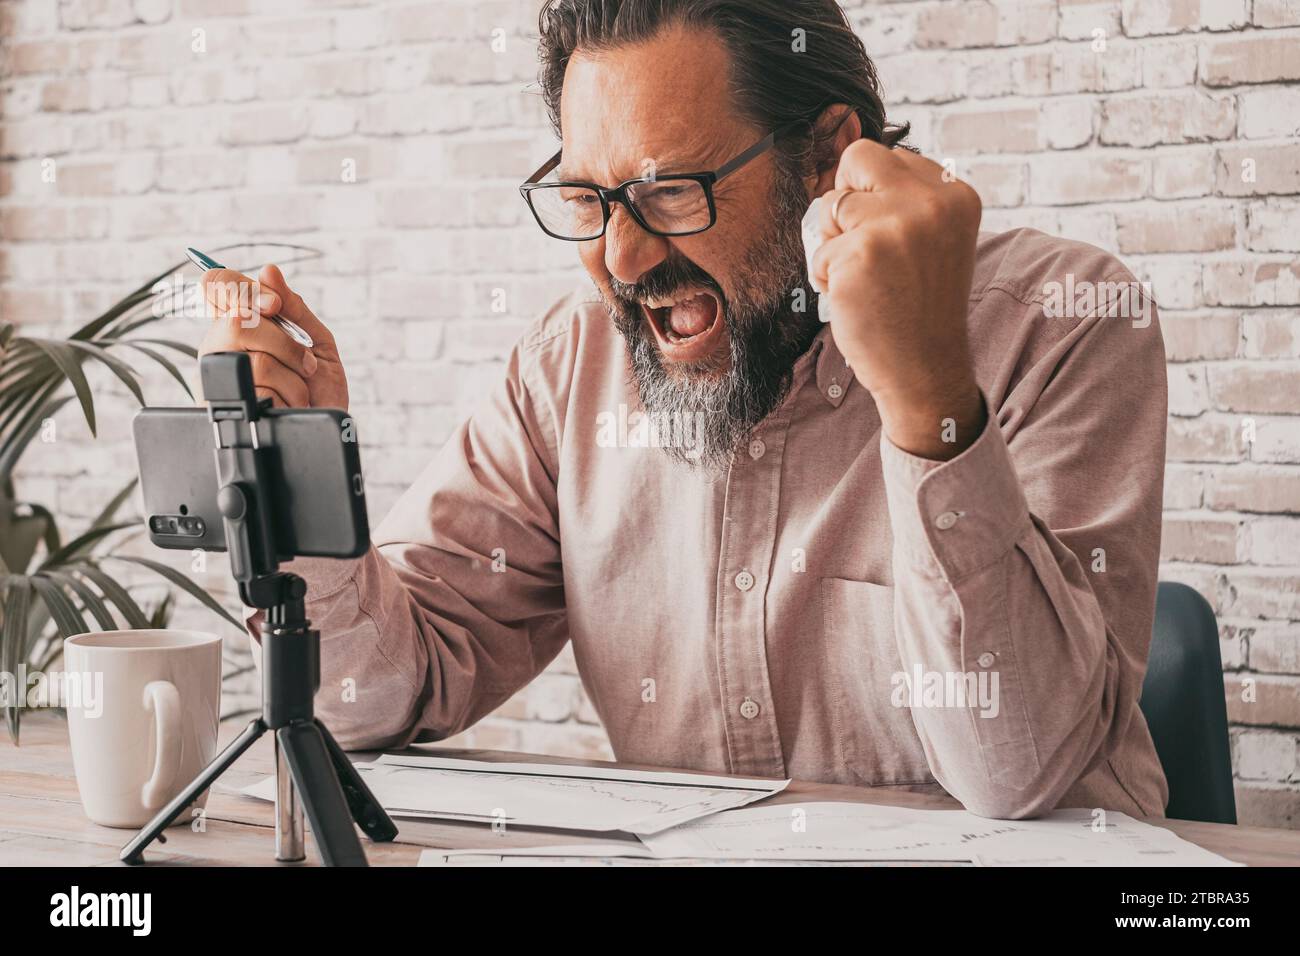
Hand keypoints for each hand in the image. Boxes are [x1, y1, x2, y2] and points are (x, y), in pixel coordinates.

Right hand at [198, 264, 348, 411]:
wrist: (325, 426)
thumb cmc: (318, 385)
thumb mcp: (314, 339)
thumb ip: (293, 306)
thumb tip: (268, 270)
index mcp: (238, 323)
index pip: (216, 285)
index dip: (240, 288)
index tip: (275, 305)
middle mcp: (220, 346)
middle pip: (236, 321)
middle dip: (285, 343)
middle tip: (306, 363)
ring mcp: (219, 376)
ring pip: (255, 359)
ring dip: (294, 376)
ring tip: (300, 389)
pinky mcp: (226, 405)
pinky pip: (260, 389)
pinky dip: (289, 396)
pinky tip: (288, 406)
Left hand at [809, 141, 984, 459]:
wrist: (925, 370)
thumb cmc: (918, 307)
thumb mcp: (932, 239)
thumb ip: (906, 200)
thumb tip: (846, 170)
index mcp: (956, 193)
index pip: (887, 158)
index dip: (871, 196)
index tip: (888, 237)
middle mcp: (932, 202)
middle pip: (857, 160)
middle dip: (846, 201)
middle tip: (863, 247)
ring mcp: (896, 226)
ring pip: (830, 207)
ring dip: (834, 246)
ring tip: (865, 280)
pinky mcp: (861, 254)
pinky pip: (819, 251)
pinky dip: (827, 278)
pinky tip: (858, 301)